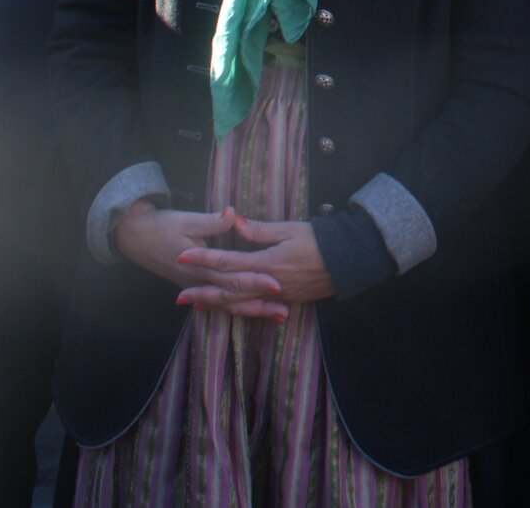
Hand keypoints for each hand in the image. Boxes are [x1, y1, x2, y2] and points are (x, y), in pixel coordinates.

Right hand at [112, 202, 285, 319]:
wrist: (136, 238)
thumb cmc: (162, 226)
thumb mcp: (186, 219)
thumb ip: (212, 221)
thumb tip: (232, 213)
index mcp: (200, 266)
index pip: (232, 277)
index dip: (255, 281)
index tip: (277, 284)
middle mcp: (199, 281)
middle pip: (234, 298)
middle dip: (260, 305)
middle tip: (285, 312)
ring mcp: (197, 287)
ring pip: (228, 305)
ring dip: (253, 311)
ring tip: (279, 317)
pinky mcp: (196, 286)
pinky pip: (220, 303)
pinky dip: (238, 308)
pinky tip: (254, 312)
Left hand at [177, 213, 333, 314]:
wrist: (350, 262)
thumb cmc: (321, 240)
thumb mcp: (289, 229)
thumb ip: (258, 229)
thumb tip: (232, 220)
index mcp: (266, 263)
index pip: (227, 261)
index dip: (203, 258)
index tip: (181, 255)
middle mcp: (268, 284)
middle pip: (228, 290)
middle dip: (202, 292)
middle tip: (179, 297)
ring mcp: (278, 296)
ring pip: (240, 303)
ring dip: (217, 304)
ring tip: (198, 306)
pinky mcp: (287, 300)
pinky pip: (256, 308)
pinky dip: (239, 309)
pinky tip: (231, 308)